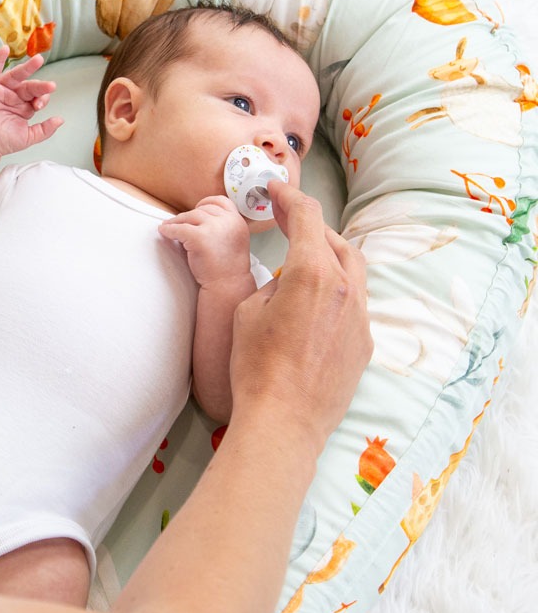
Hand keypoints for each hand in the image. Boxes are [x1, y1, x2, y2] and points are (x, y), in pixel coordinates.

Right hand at [0, 45, 63, 156]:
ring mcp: (2, 90)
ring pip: (16, 75)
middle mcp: (14, 96)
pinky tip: (4, 50)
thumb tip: (60, 119)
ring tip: (38, 60)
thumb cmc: (3, 142)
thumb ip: (45, 130)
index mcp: (24, 106)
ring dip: (27, 67)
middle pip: (30, 85)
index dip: (42, 98)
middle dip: (40, 85)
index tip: (40, 105)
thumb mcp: (29, 137)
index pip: (38, 96)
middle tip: (49, 85)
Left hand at [158, 196, 249, 285]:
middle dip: (189, 216)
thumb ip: (223, 227)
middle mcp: (227, 221)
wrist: (227, 284)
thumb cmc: (228, 268)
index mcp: (237, 221)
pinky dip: (169, 230)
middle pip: (202, 209)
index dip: (207, 202)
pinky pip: (178, 229)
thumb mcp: (233, 240)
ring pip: (189, 216)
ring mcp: (214, 228)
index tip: (197, 207)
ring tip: (169, 226)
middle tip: (179, 222)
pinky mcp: (199, 237)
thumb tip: (201, 218)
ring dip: (177, 221)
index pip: (221, 201)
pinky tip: (164, 232)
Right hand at [229, 181, 372, 449]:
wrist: (283, 421)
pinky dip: (336, 290)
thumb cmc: (256, 366)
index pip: (307, 217)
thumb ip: (272, 287)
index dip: (289, 197)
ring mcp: (361, 317)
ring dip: (329, 256)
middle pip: (335, 240)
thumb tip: (284, 286)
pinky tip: (315, 305)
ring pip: (353, 270)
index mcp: (313, 273)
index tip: (275, 190)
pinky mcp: (364, 343)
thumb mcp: (248, 312)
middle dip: (310, 226)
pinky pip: (355, 302)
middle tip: (286, 222)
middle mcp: (346, 289)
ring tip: (304, 261)